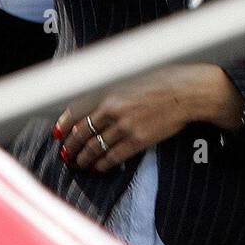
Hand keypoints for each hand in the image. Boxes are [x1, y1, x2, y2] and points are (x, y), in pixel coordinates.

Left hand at [53, 64, 244, 172]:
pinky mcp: (138, 139)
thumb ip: (110, 88)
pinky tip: (97, 168)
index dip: (65, 123)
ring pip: (95, 146)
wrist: (185, 91)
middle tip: (65, 153)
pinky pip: (114, 156)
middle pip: (83, 131)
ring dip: (83, 157)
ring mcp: (125, 124)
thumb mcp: (129, 76)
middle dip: (71, 144)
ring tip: (78, 163)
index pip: (76, 109)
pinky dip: (102, 164)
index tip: (58, 132)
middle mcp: (112, 107)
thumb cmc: (160, 79)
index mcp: (108, 89)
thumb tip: (93, 100)